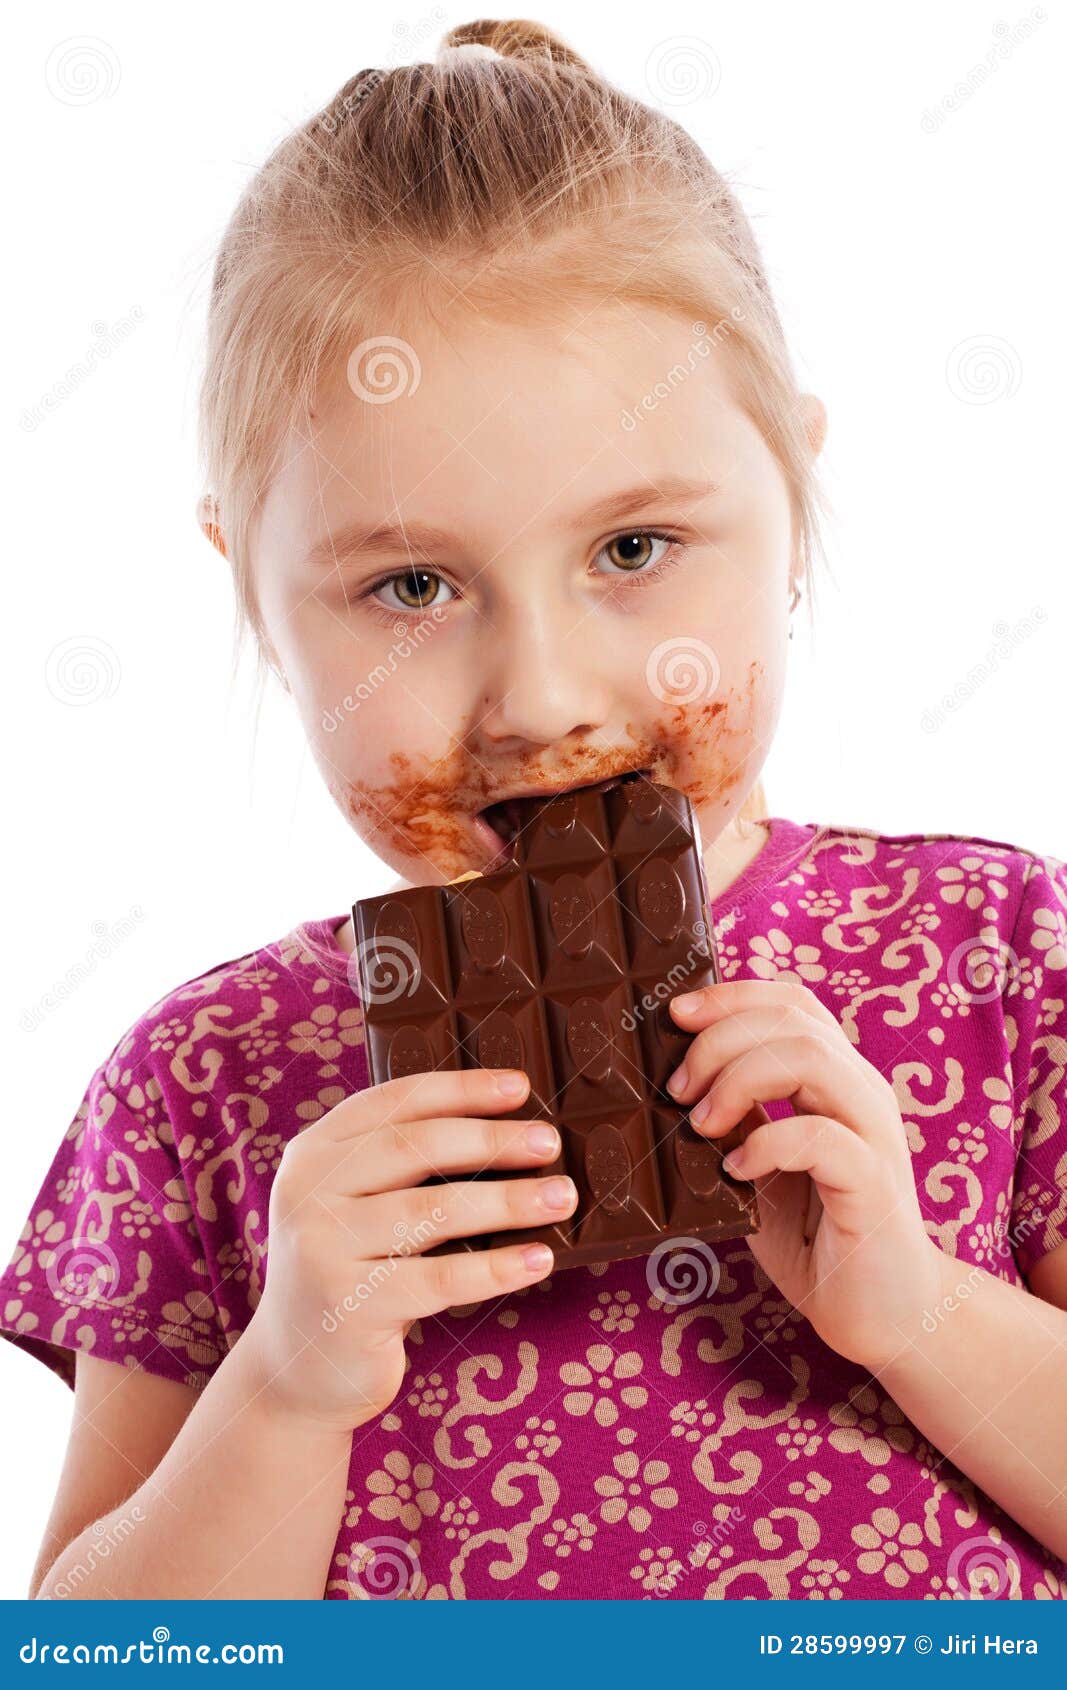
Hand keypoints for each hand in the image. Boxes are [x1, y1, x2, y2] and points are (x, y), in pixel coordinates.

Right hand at [241, 1068, 574, 1432]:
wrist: (297, 1372)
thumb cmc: (352, 1275)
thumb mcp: (356, 1207)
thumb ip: (402, 1168)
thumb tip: (510, 1132)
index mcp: (314, 1153)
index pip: (394, 1101)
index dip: (461, 1088)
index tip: (520, 1087)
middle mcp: (308, 1192)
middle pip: (415, 1147)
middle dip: (491, 1140)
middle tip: (549, 1141)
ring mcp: (323, 1249)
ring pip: (433, 1211)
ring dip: (508, 1201)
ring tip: (560, 1197)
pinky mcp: (350, 1306)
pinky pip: (440, 1279)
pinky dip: (496, 1267)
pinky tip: (538, 1260)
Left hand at [667, 981, 942, 1370]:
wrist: (883, 1315)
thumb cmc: (813, 1238)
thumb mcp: (757, 1165)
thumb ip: (732, 1119)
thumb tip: (671, 1081)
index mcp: (837, 1079)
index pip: (791, 1002)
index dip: (731, 995)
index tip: (676, 1014)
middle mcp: (862, 1093)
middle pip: (792, 1021)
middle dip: (720, 1040)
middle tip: (677, 1090)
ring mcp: (874, 1135)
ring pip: (810, 1059)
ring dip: (739, 1080)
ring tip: (703, 1125)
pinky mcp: (875, 1184)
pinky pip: (820, 1136)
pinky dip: (766, 1143)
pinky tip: (735, 1170)